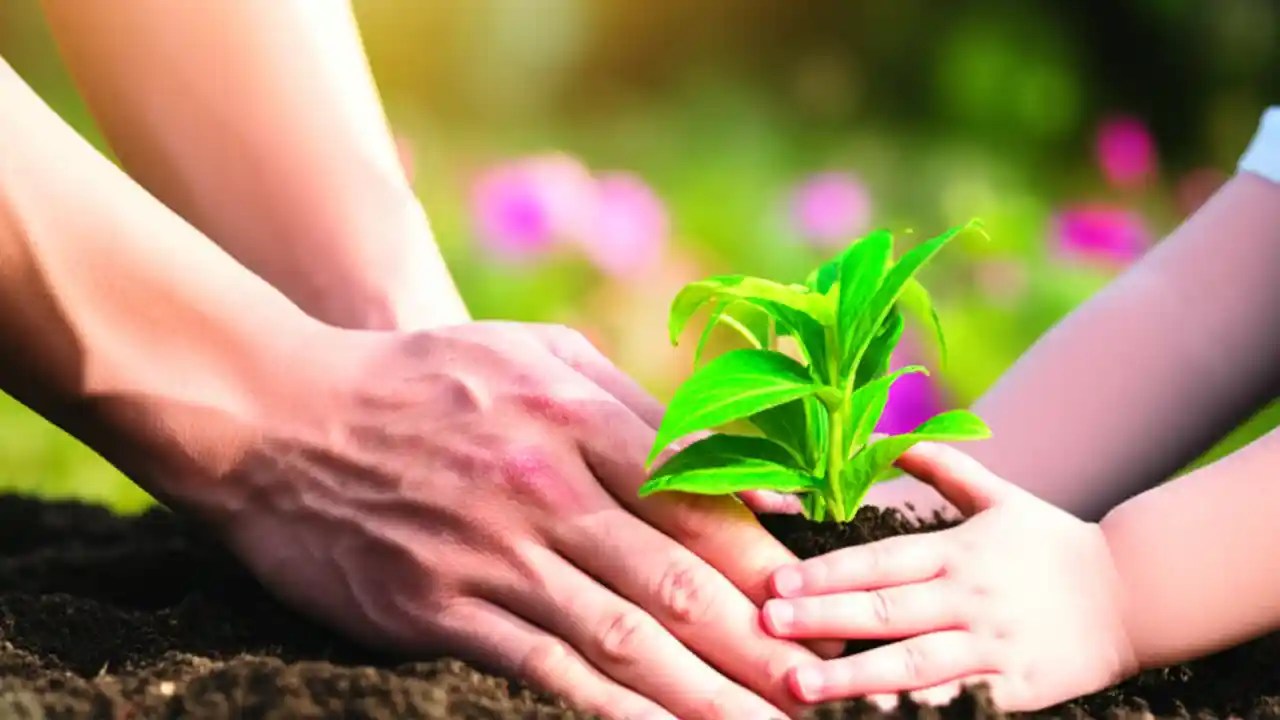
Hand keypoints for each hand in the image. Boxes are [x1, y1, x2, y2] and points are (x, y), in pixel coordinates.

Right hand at [199, 321, 815, 719]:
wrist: (280, 415)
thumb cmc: (426, 381)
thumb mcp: (534, 356)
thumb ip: (639, 409)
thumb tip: (741, 471)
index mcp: (576, 413)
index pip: (698, 499)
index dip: (769, 563)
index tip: (823, 608)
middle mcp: (544, 484)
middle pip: (677, 577)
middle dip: (762, 643)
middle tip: (826, 692)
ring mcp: (491, 551)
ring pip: (622, 635)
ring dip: (704, 693)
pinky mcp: (438, 608)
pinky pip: (540, 669)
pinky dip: (608, 711)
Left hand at [759, 443, 1138, 710]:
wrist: (1137, 594)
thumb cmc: (1052, 543)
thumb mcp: (999, 496)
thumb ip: (940, 466)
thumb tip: (886, 435)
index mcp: (959, 552)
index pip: (881, 561)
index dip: (827, 571)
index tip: (775, 581)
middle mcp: (970, 598)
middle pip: (886, 609)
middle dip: (822, 617)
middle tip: (765, 622)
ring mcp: (992, 646)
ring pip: (914, 664)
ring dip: (853, 676)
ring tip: (798, 685)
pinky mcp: (1015, 688)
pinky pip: (956, 702)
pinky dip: (914, 710)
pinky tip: (870, 717)